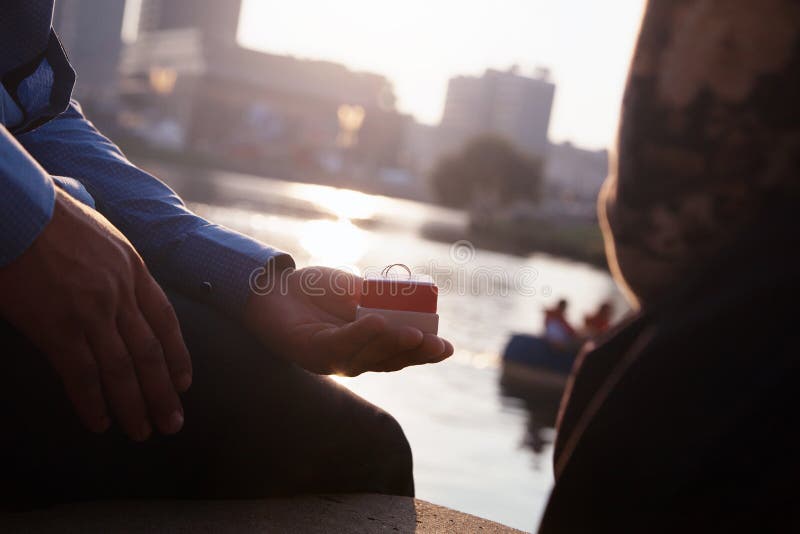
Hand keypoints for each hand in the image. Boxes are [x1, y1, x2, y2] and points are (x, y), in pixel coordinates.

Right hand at [0, 190, 191, 440]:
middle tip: (173, 424)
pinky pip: (81, 374)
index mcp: (134, 270)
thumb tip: (126, 290)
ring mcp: (91, 312)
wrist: (18, 210)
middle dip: (163, 393)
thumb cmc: (54, 219)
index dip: (178, 357)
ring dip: (134, 406)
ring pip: (122, 369)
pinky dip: (92, 402)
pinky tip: (100, 423)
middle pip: (150, 353)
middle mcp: (120, 295)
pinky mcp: (57, 327)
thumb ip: (120, 268)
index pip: (166, 322)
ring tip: (142, 433)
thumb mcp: (105, 237)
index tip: (184, 384)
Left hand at [244, 266, 453, 375]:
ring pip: (367, 357)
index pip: (399, 356)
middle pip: (388, 361)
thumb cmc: (316, 290)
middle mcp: (351, 359)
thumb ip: (380, 301)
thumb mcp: (356, 293)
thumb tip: (412, 302)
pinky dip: (360, 334)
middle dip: (415, 353)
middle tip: (437, 344)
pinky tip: (377, 322)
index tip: (447, 347)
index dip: (424, 354)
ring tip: (414, 333)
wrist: (274, 286)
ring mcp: (331, 359)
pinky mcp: (311, 352)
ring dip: (392, 344)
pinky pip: (339, 344)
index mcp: (365, 347)